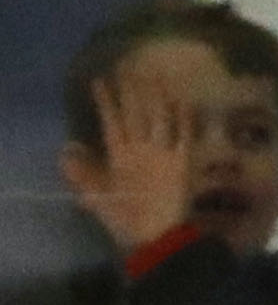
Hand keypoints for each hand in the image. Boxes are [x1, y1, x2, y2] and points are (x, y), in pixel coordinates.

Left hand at [67, 68, 202, 253]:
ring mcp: (162, 156)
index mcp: (120, 157)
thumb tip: (67, 148)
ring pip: (159, 121)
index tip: (99, 81)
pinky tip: (184, 103)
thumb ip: (82, 174)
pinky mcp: (182, 165)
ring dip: (158, 100)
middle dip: (132, 93)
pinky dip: (185, 121)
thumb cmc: (126, 219)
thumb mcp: (97, 196)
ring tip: (155, 77)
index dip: (106, 103)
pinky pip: (184, 138)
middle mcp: (141, 151)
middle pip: (136, 116)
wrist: (157, 237)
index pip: (112, 123)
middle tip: (130, 67)